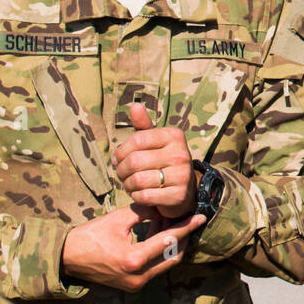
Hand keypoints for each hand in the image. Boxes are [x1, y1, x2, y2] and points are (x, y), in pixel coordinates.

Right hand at [61, 203, 205, 291]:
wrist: (67, 258)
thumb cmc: (90, 236)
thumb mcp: (118, 219)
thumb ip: (144, 212)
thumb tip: (165, 205)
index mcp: (134, 260)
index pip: (169, 241)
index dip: (187, 227)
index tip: (201, 217)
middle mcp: (138, 277)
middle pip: (173, 256)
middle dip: (182, 236)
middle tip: (186, 218)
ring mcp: (136, 284)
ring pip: (165, 262)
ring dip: (171, 243)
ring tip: (169, 221)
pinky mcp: (132, 285)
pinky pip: (155, 267)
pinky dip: (160, 251)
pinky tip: (157, 231)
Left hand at [113, 102, 197, 218]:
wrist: (185, 189)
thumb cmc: (163, 160)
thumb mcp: (156, 141)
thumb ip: (144, 125)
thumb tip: (135, 106)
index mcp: (174, 136)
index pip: (137, 139)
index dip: (120, 151)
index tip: (117, 158)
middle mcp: (181, 154)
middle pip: (134, 161)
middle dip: (121, 170)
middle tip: (121, 174)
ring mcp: (182, 175)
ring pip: (137, 180)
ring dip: (127, 185)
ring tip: (130, 184)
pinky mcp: (178, 195)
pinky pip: (144, 196)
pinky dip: (136, 197)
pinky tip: (139, 193)